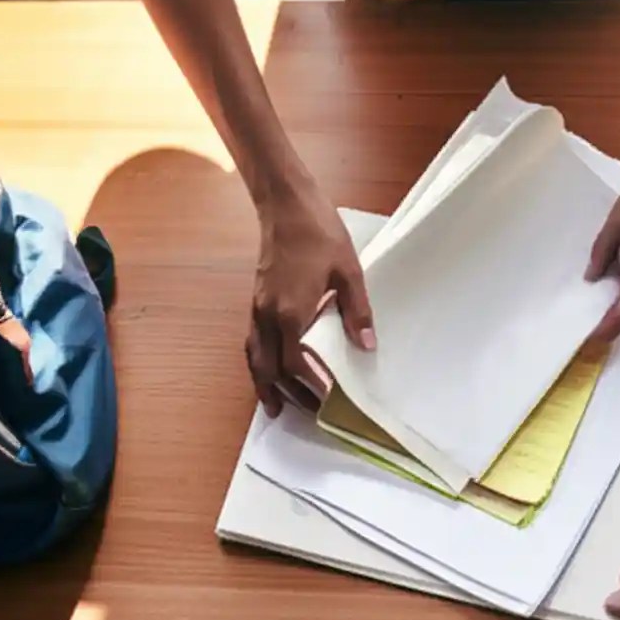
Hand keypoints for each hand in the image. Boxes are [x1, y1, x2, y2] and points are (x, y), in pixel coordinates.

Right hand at [247, 184, 373, 416]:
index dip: (311, 386)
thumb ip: (357, 312)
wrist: (286, 204)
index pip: (296, 364)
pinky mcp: (256, 299)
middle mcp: (268, 315)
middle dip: (287, 394)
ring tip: (276, 407)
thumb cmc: (319, 232)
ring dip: (265, 383)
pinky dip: (258, 361)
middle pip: (270, 368)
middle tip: (306, 415)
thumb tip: (366, 347)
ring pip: (254, 356)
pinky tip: (269, 367)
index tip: (327, 402)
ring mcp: (258, 307)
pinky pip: (252, 340)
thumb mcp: (348, 271)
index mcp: (291, 312)